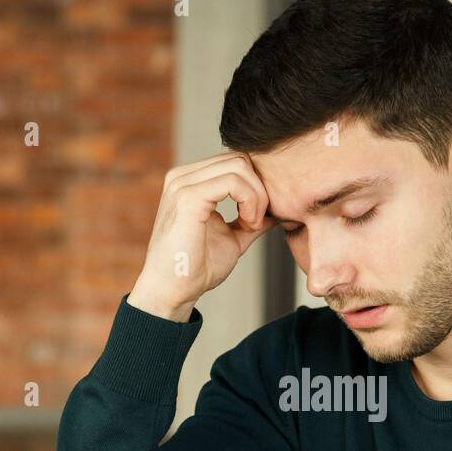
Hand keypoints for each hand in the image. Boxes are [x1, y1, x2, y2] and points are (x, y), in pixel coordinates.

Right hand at [127, 152, 277, 320]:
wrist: (174, 291)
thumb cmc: (197, 268)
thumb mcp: (232, 238)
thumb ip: (251, 219)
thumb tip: (277, 210)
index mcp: (190, 182)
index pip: (235, 163)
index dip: (256, 187)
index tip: (258, 219)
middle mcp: (183, 176)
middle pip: (240, 159)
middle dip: (259, 189)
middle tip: (257, 222)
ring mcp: (182, 184)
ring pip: (239, 165)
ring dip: (256, 196)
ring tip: (251, 224)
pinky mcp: (187, 197)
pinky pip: (233, 182)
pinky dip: (250, 201)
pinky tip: (248, 224)